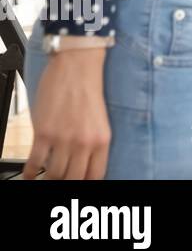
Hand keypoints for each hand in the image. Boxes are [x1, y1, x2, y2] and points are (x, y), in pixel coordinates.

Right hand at [23, 46, 111, 179]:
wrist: (77, 67)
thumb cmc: (89, 90)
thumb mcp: (101, 120)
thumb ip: (94, 143)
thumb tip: (84, 164)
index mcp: (102, 140)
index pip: (95, 176)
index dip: (86, 184)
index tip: (79, 184)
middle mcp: (84, 142)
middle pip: (73, 178)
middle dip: (66, 182)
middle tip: (60, 181)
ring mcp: (63, 139)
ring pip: (54, 174)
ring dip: (48, 177)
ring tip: (46, 176)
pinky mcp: (44, 133)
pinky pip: (35, 162)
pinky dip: (31, 172)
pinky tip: (31, 173)